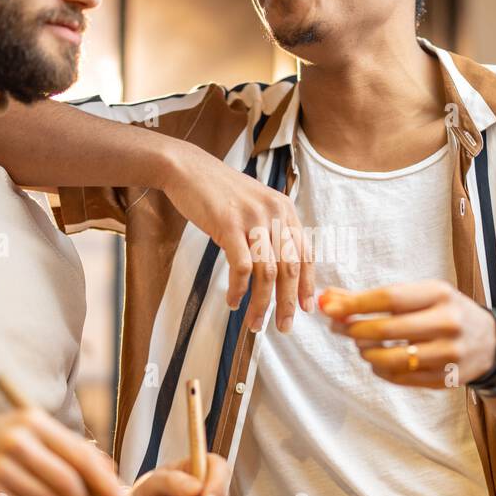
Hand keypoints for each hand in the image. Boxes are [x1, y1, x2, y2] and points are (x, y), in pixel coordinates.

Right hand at [161, 141, 314, 333]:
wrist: (188, 169)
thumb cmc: (219, 192)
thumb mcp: (255, 205)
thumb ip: (270, 230)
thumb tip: (281, 269)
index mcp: (284, 209)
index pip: (304, 253)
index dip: (307, 284)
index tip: (305, 308)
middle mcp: (273, 213)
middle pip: (289, 267)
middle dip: (287, 302)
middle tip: (284, 326)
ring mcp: (252, 218)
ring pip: (266, 272)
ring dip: (261, 303)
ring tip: (255, 323)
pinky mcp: (228, 224)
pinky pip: (240, 266)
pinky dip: (238, 289)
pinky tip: (233, 301)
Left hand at [320, 280, 495, 387]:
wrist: (489, 343)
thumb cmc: (444, 313)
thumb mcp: (420, 296)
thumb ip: (374, 298)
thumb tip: (329, 297)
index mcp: (440, 294)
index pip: (390, 298)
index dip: (356, 303)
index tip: (329, 306)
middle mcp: (448, 322)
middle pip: (388, 329)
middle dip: (355, 329)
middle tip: (338, 327)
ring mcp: (449, 354)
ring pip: (392, 359)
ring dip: (367, 353)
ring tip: (362, 345)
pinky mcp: (445, 379)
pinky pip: (400, 378)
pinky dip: (381, 370)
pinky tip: (378, 361)